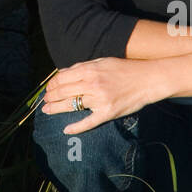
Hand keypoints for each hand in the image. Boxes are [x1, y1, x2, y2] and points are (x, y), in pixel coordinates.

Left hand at [41, 57, 162, 134]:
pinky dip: (76, 127)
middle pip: (64, 91)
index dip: (52, 84)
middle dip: (50, 97)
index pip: (62, 78)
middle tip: (44, 101)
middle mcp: (92, 84)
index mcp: (90, 70)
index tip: (48, 88)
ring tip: (47, 111)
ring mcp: (100, 100)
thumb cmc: (124, 69)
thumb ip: (82, 67)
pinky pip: (88, 122)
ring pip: (72, 105)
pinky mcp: (108, 113)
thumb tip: (63, 74)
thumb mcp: (102, 62)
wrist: (147, 79)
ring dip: (56, 109)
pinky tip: (66, 130)